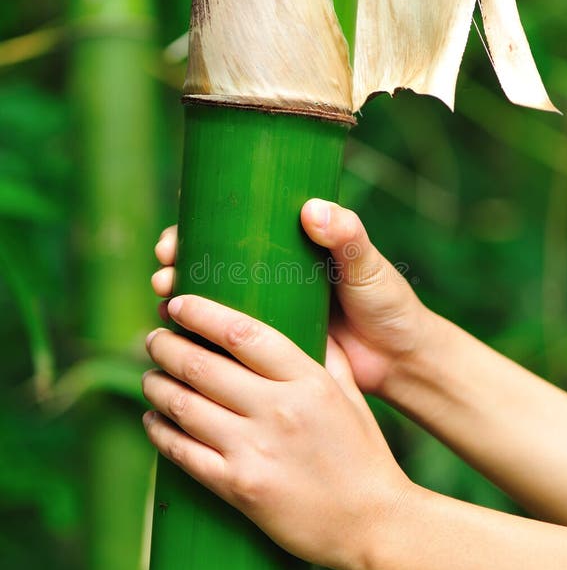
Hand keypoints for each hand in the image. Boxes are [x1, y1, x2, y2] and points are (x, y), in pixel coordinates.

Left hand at [142, 294, 409, 569]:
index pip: (241, 332)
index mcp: (308, 381)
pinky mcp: (239, 488)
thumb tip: (299, 316)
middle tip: (155, 339)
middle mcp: (279, 410)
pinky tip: (153, 419)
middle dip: (167, 347)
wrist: (374, 525)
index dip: (201, 313)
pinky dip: (159, 431)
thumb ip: (324, 353)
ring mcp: (256, 450)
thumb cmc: (363, 455)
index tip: (179, 303)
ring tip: (151, 376)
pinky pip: (182, 452)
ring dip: (157, 385)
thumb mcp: (350, 394)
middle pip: (201, 365)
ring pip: (184, 405)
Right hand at [152, 201, 430, 398]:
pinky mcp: (268, 349)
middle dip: (177, 266)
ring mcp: (267, 313)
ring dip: (179, 302)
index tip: (173, 239)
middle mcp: (270, 275)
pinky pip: (226, 340)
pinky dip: (199, 338)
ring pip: (211, 302)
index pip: (230, 228)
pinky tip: (178, 344)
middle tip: (163, 275)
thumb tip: (311, 209)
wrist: (401, 360)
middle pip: (209, 262)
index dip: (194, 230)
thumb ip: (347, 236)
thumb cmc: (388, 304)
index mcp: (289, 245)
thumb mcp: (367, 266)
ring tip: (163, 307)